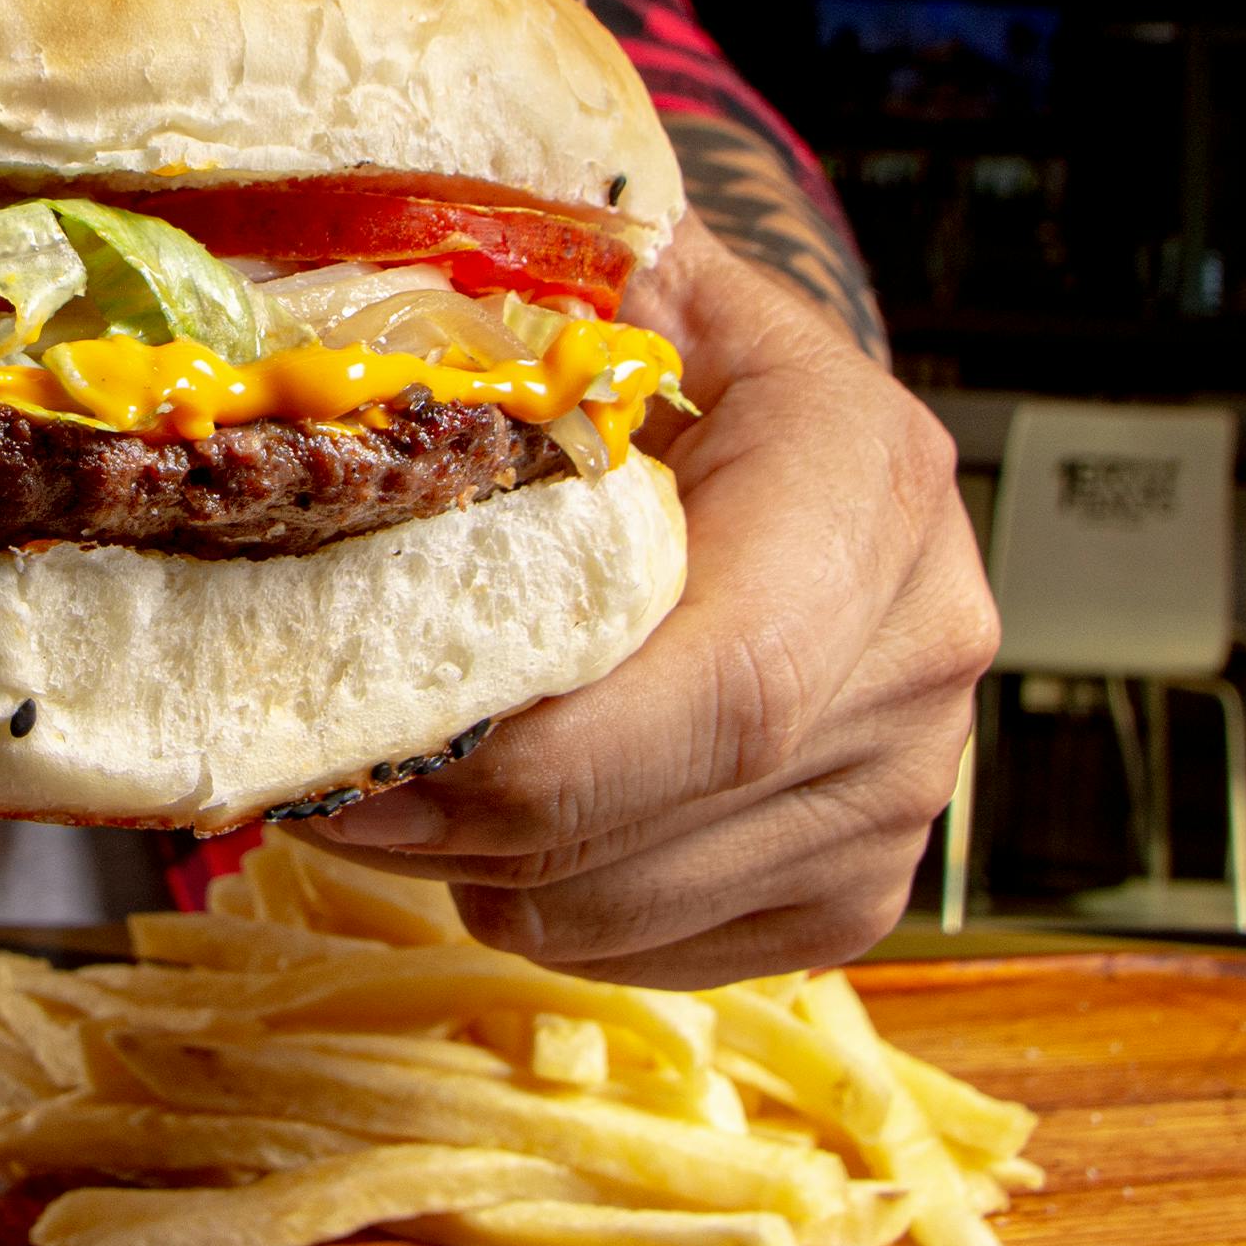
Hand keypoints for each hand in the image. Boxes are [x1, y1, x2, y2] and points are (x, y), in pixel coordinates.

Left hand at [301, 217, 1000, 986]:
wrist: (815, 448)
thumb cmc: (686, 366)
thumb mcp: (629, 290)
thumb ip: (524, 305)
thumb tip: (330, 323)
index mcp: (867, 481)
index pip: (723, 687)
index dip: (534, 760)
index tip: (369, 762)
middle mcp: (918, 649)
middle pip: (659, 819)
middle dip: (459, 832)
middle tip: (327, 794)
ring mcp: (905, 789)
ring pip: (631, 910)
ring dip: (486, 880)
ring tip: (413, 798)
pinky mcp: (863, 890)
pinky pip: (661, 955)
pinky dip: (553, 914)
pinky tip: (517, 826)